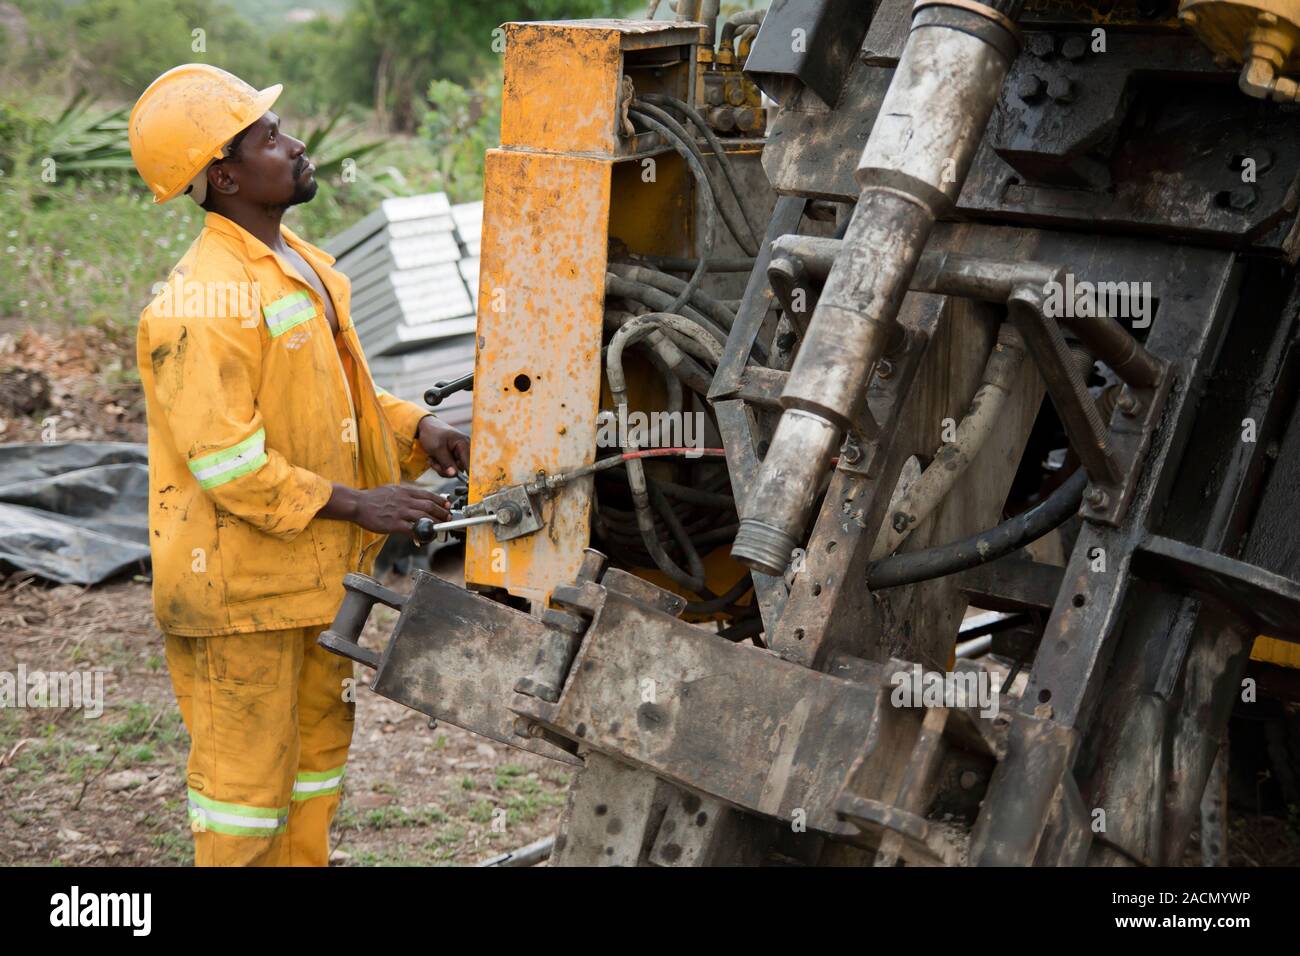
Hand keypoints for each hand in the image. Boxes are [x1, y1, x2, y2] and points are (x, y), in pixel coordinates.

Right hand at [320, 483, 450, 534]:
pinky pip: (411, 529)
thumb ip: (406, 493)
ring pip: (424, 517)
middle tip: (448, 517)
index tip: (447, 504)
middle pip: (429, 506)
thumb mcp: (392, 489)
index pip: (427, 494)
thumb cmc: (373, 498)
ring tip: (441, 526)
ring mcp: (400, 512)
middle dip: (442, 512)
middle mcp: (404, 500)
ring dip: (435, 522)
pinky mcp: (394, 524)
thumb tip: (419, 497)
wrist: (358, 504)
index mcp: (405, 491)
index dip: (440, 500)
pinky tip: (425, 535)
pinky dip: (421, 532)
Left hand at [417, 415, 470, 477]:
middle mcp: (464, 449)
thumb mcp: (437, 449)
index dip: (470, 475)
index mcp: (464, 444)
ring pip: (454, 470)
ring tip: (433, 458)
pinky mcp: (454, 457)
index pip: (470, 463)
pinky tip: (434, 458)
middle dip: (445, 469)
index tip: (468, 484)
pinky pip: (450, 468)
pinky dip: (441, 466)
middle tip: (435, 463)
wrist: (425, 427)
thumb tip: (454, 474)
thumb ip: (446, 463)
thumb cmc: (432, 434)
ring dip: (441, 468)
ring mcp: (459, 454)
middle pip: (460, 469)